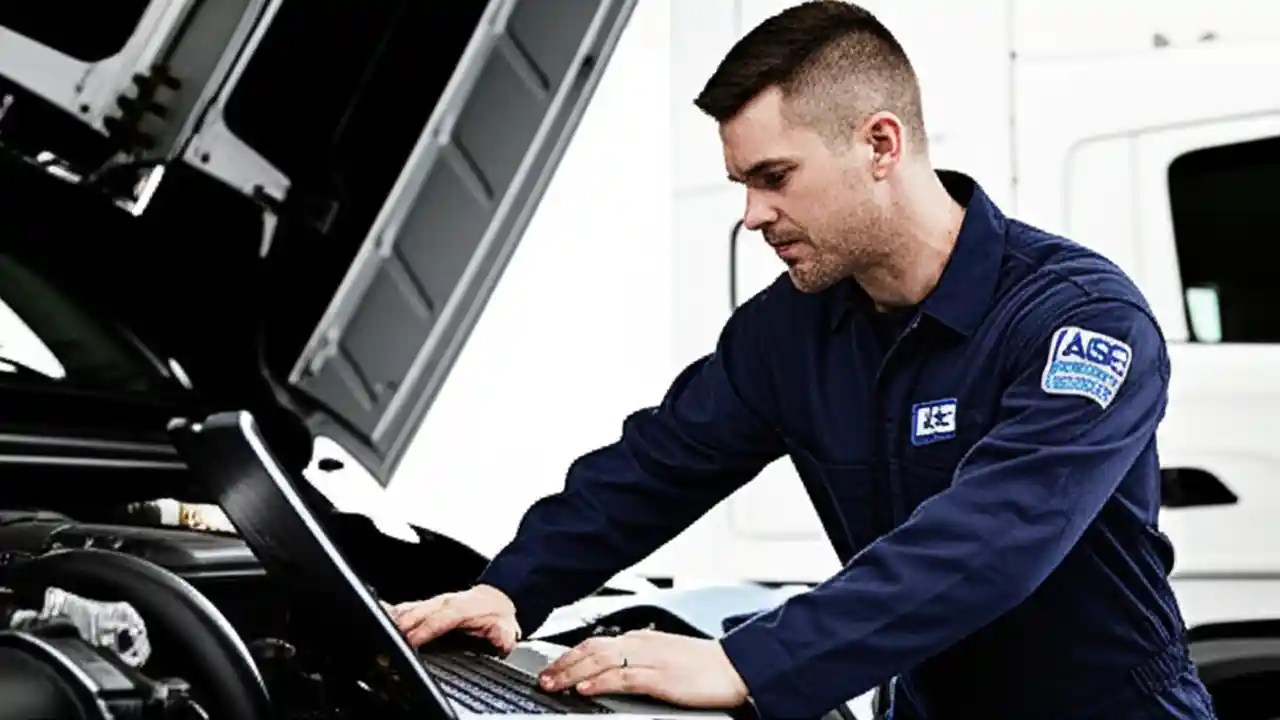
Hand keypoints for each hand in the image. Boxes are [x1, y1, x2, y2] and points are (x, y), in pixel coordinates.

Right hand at [389, 585, 521, 653]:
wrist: (500, 597)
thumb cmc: (499, 616)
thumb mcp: (506, 631)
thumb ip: (501, 640)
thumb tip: (499, 645)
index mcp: (460, 610)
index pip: (435, 622)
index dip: (420, 633)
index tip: (407, 645)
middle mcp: (443, 603)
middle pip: (414, 614)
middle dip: (398, 629)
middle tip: (385, 646)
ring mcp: (434, 602)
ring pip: (407, 609)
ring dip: (392, 620)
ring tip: (377, 632)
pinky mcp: (428, 604)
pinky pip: (406, 607)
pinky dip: (392, 613)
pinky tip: (382, 618)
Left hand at [538, 630, 748, 708]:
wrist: (735, 665)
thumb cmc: (704, 664)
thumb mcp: (664, 656)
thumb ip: (638, 659)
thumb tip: (611, 670)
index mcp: (641, 638)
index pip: (596, 642)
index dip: (569, 655)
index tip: (551, 667)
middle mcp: (642, 644)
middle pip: (592, 649)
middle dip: (563, 664)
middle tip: (542, 678)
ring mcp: (651, 659)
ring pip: (602, 661)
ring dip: (573, 673)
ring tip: (554, 684)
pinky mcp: (661, 678)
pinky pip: (625, 677)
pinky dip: (601, 681)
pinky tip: (586, 688)